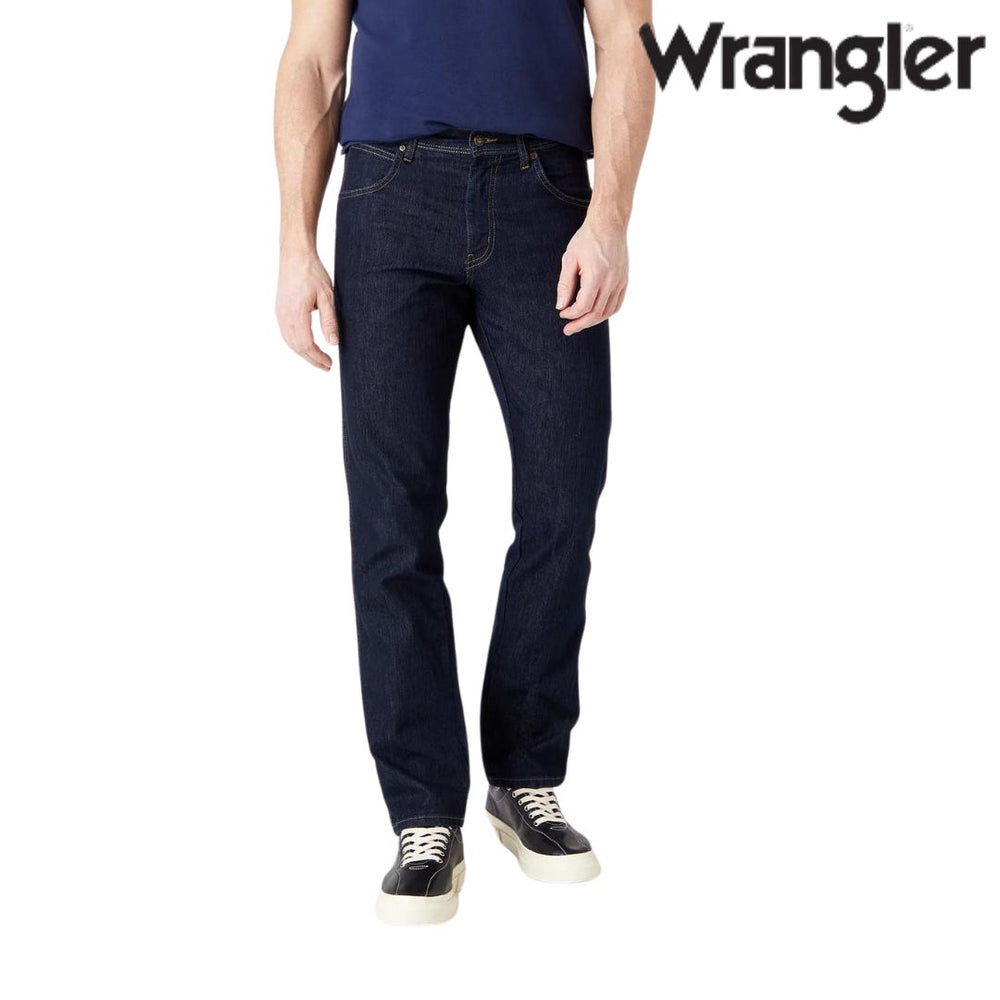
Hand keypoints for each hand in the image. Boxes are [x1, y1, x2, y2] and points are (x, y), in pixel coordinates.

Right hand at [275, 252, 338, 369]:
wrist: (295, 255)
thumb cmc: (312, 272)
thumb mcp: (327, 296)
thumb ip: (329, 321)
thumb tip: (333, 343)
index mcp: (296, 313)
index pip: (306, 344)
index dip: (317, 358)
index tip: (329, 364)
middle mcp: (284, 316)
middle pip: (296, 347)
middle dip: (311, 359)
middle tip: (326, 367)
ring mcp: (279, 313)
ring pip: (290, 342)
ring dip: (303, 353)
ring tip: (318, 359)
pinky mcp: (279, 310)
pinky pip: (286, 333)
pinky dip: (296, 344)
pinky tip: (306, 346)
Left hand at [556, 216, 628, 335]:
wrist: (609, 224)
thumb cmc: (586, 239)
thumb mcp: (569, 259)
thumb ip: (565, 284)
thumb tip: (560, 305)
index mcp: (596, 275)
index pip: (583, 306)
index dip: (571, 314)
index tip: (562, 313)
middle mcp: (611, 281)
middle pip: (596, 313)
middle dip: (580, 324)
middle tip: (568, 330)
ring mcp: (620, 281)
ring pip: (607, 312)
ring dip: (592, 321)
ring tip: (580, 323)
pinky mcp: (624, 281)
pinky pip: (616, 304)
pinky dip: (605, 313)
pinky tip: (594, 315)